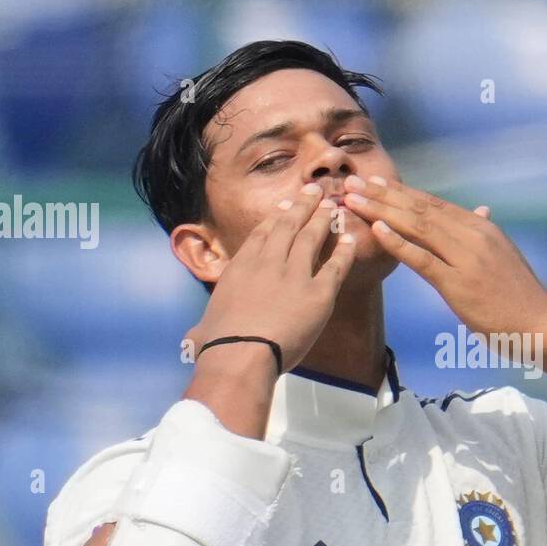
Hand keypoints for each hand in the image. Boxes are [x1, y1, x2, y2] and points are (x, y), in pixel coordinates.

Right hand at [185, 183, 356, 375]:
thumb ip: (206, 325)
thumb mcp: (206, 325)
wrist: (241, 353)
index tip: (286, 205)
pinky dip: (344, 251)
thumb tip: (196, 337)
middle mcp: (268, 263)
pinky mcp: (318, 294)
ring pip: (312, 238)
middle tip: (316, 192)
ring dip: (323, 219)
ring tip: (333, 207)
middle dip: (303, 206)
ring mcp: (294, 275)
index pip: (262, 233)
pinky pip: (336, 266)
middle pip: (289, 226)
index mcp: (241, 266)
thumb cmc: (218, 345)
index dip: (277, 216)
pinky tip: (350, 239)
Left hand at [341, 175, 546, 385]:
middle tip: (351, 184)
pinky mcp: (458, 283)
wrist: (542, 323)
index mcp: (481, 227)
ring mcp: (465, 257)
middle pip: (420, 209)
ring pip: (417, 226)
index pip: (433, 204)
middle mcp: (472, 234)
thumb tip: (479, 210)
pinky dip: (397, 242)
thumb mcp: (504, 255)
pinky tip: (376, 229)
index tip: (374, 182)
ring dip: (381, 211)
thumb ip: (485, 234)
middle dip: (383, 195)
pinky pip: (422, 258)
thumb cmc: (521, 296)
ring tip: (353, 201)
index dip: (401, 192)